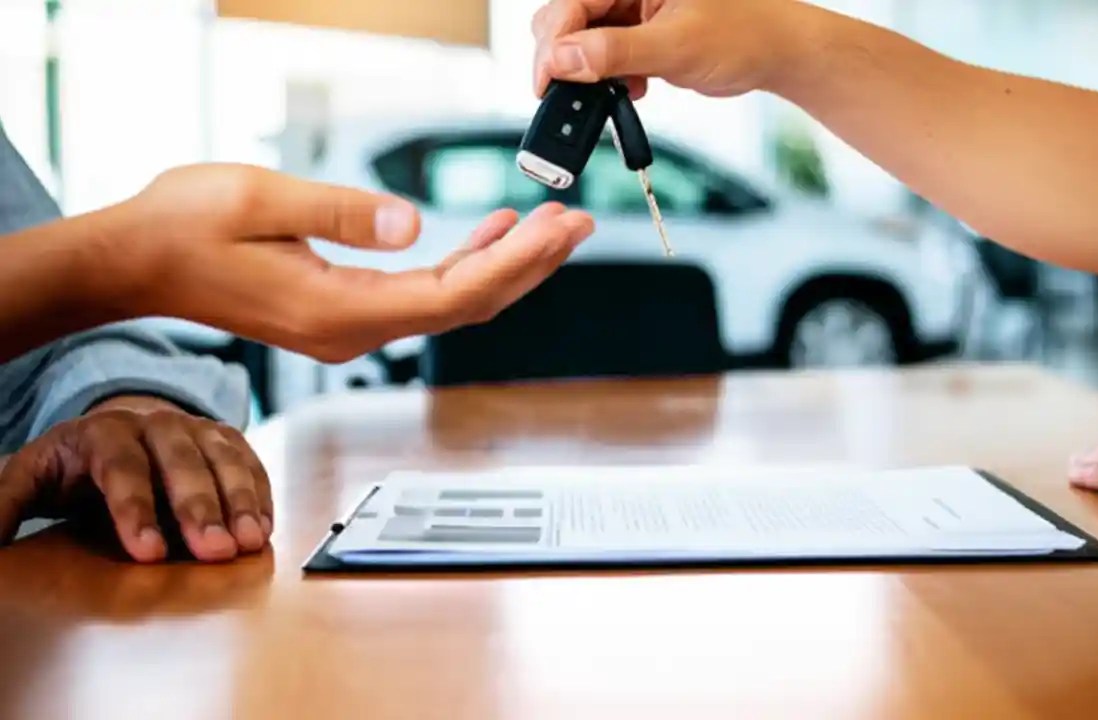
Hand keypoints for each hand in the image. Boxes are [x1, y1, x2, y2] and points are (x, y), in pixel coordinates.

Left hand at [0, 395, 272, 562]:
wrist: (119, 431)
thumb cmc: (74, 467)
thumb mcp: (31, 479)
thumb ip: (6, 504)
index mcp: (102, 431)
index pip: (122, 468)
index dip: (136, 510)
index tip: (149, 552)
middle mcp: (156, 423)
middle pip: (181, 461)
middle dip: (199, 507)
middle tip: (213, 550)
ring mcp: (196, 428)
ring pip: (223, 458)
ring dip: (240, 501)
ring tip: (248, 542)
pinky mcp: (226, 439)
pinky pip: (250, 461)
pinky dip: (260, 493)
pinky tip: (262, 528)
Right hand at [110, 164, 593, 362]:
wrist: (136, 262)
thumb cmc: (186, 227)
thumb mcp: (261, 201)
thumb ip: (341, 214)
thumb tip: (411, 224)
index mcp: (340, 309)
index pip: (453, 294)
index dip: (515, 263)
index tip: (559, 229)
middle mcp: (353, 330)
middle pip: (465, 304)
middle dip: (527, 264)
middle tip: (577, 224)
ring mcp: (349, 325)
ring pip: (448, 301)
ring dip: (501, 263)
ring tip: (549, 224)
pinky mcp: (342, 309)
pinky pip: (420, 294)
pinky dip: (461, 264)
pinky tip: (489, 235)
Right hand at [532, 0, 800, 98]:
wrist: (775, 51)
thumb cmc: (743, 34)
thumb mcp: (676, 46)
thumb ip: (616, 52)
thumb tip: (563, 59)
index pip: (571, 3)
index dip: (552, 44)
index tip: (545, 82)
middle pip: (566, 18)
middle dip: (563, 57)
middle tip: (568, 92)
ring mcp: (632, 10)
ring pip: (582, 41)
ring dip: (587, 71)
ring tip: (608, 92)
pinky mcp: (640, 33)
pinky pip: (604, 54)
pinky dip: (609, 78)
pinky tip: (633, 88)